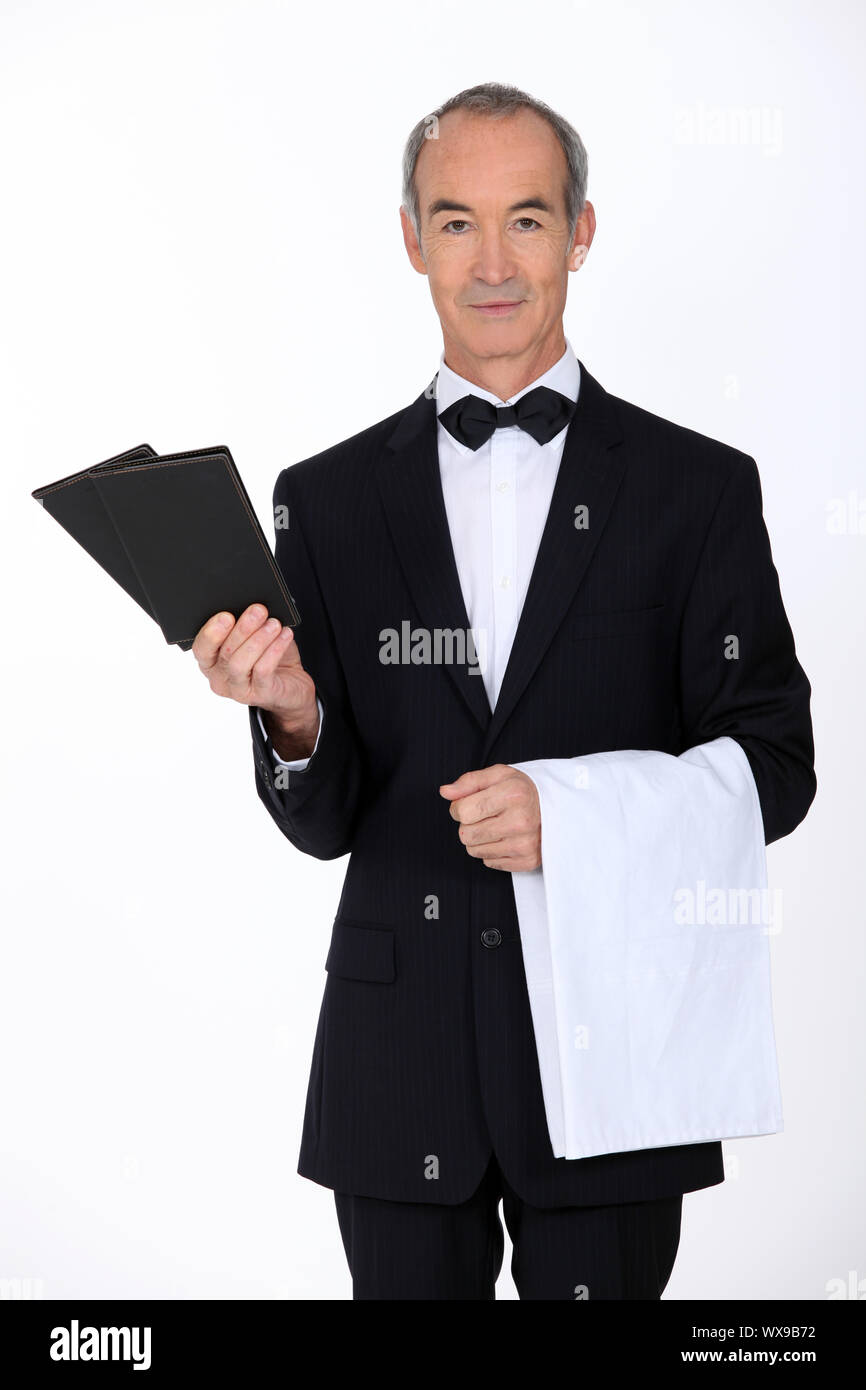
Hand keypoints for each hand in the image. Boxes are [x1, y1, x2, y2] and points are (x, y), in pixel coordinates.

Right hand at [192, 604, 318, 740]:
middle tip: (258, 610)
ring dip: (258, 640)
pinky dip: (274, 650)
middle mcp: (220, 678)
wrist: (291, 683)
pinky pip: (263, 671)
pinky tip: (284, 635)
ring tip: (274, 624)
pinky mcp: (260, 695)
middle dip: (242, 629)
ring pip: (239, 664)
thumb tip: (250, 606)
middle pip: (224, 653)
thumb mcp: (254, 637)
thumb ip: (246, 625)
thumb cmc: (269, 657)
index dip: (211, 632)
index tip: (226, 615)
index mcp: (211, 661)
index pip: (201, 648)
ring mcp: (238, 690)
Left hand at [439, 764, 540, 870]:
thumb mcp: (498, 775)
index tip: (469, 804)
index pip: (463, 812)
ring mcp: (525, 844)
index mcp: (513, 794)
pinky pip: (489, 862)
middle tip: (484, 816)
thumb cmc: (522, 790)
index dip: (458, 807)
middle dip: (468, 825)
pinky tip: (505, 838)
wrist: (556, 807)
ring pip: (475, 851)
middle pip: (466, 835)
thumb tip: (445, 792)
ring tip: (495, 826)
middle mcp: (521, 821)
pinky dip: (492, 851)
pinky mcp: (527, 861)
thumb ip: (469, 782)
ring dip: (479, 840)